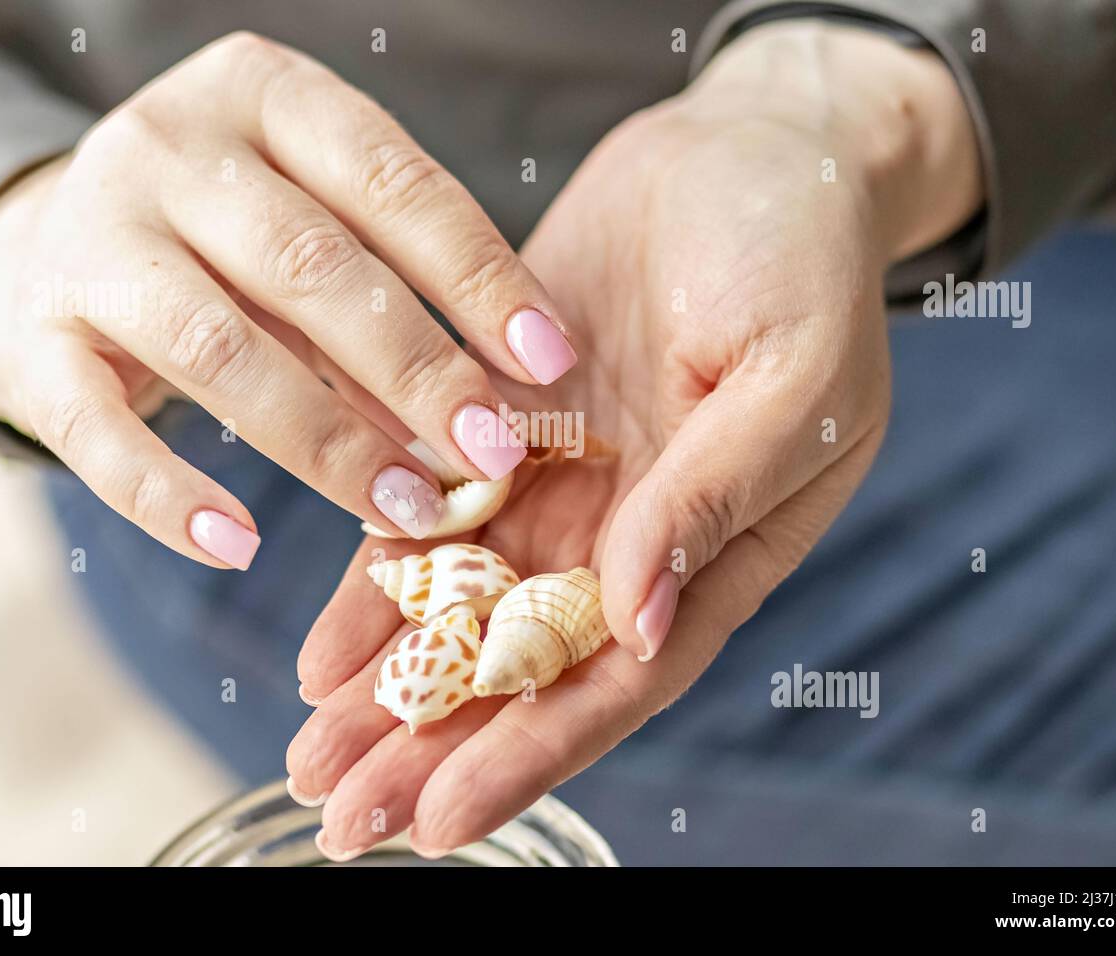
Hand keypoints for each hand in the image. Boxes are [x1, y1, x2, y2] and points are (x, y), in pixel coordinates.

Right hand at [0, 31, 575, 568]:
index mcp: (263, 94)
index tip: (551, 361)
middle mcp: (167, 149)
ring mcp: (88, 241)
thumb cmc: (234, 240)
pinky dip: (170, 496)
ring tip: (411, 512)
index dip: (479, 276)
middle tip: (494, 455)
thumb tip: (500, 407)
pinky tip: (241, 545)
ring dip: (326, 443)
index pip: (392, 183)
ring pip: (217, 350)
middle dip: (418, 370)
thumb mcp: (317, 229)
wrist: (57, 243)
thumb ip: (395, 296)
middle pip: (312, 267)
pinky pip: (96, 432)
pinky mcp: (34, 341)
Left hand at [287, 21, 981, 856]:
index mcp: (712, 549)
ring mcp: (561, 487)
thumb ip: (715, 499)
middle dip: (434, 749)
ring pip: (460, 613)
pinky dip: (376, 586)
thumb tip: (637, 623)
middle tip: (343, 821)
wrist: (749, 152)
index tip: (444, 820)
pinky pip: (429, 517)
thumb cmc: (803, 260)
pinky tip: (322, 651)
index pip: (616, 679)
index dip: (531, 753)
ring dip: (388, 692)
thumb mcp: (793, 376)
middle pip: (522, 669)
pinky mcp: (498, 427)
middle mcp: (627, 539)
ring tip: (312, 762)